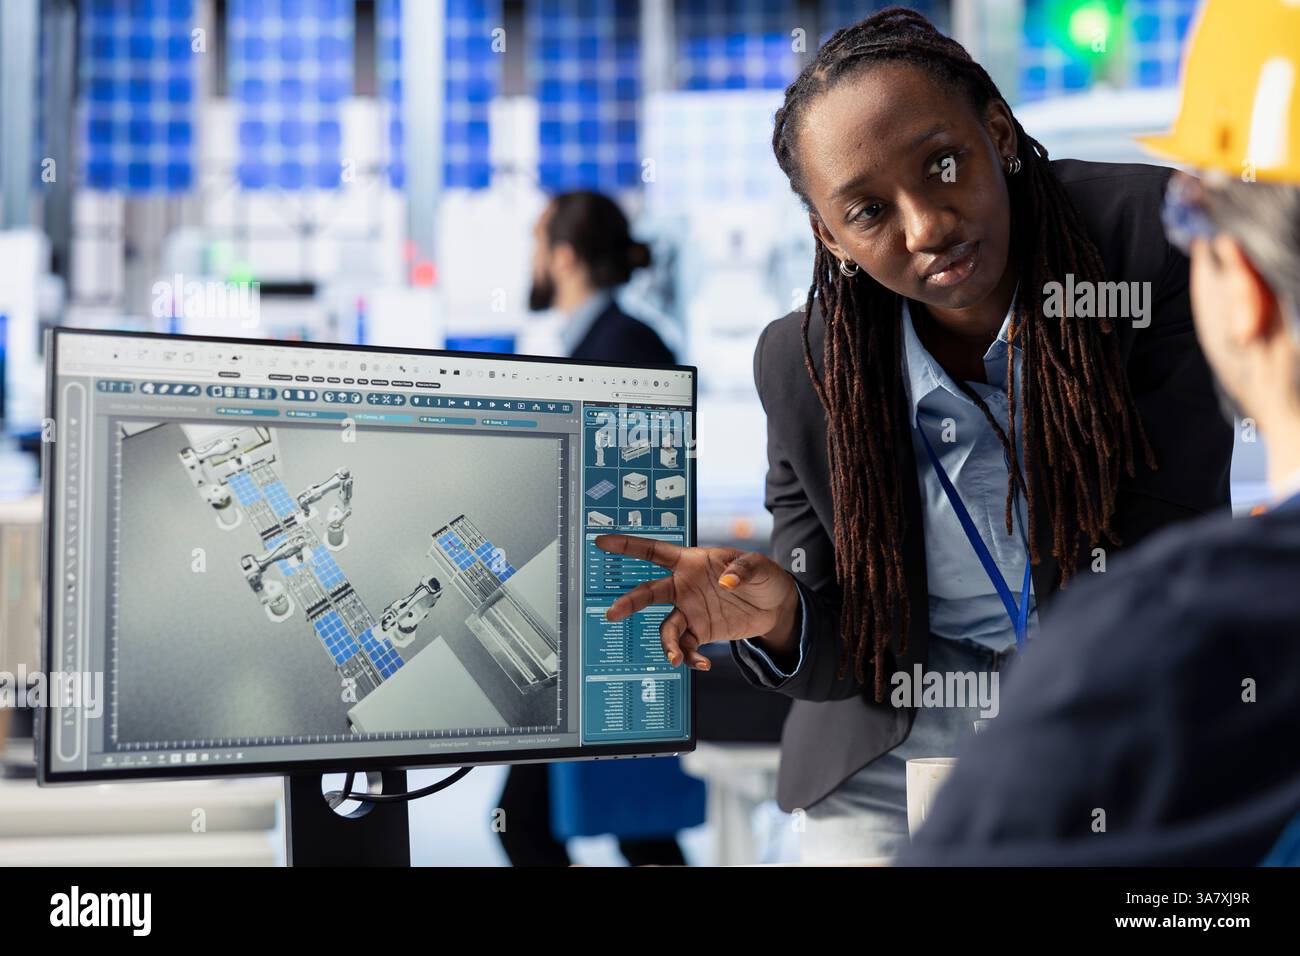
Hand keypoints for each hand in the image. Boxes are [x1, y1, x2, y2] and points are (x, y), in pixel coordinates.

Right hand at [593, 534, 799, 670]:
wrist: (777, 607)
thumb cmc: (765, 577)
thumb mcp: (759, 565)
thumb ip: (743, 569)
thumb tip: (726, 581)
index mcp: (691, 562)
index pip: (654, 551)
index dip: (628, 546)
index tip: (603, 543)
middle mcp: (684, 587)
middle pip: (649, 592)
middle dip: (629, 602)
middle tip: (612, 613)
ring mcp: (690, 611)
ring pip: (666, 628)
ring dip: (667, 644)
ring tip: (675, 659)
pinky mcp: (700, 632)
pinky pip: (686, 647)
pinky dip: (690, 658)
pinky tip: (703, 664)